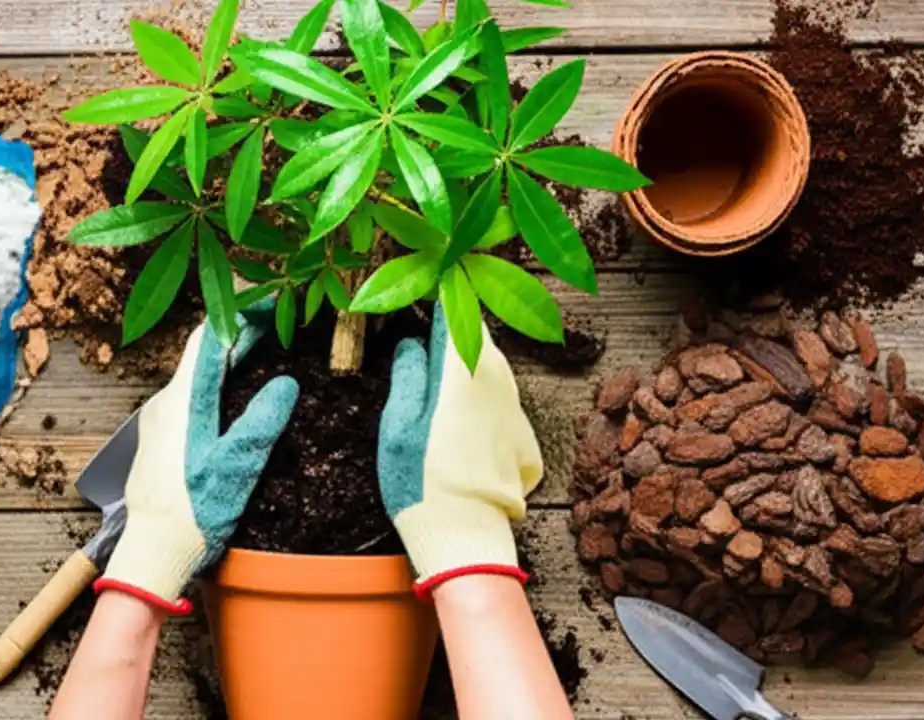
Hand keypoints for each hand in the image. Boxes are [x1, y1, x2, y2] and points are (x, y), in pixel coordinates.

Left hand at [95, 306, 297, 612]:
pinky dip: (217, 379)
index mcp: (183, 400)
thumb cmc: (192, 514)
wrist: (151, 553)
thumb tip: (286, 383)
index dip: (243, 311)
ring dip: (229, 354)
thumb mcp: (237, 467)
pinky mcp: (161, 439)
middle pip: (204, 350)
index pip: (212, 337)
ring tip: (263, 343)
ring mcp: (159, 420)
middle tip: (278, 316)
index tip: (273, 297)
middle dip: (241, 328)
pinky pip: (191, 393)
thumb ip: (262, 421)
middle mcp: (166, 402)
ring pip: (196, 372)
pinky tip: (235, 389)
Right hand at [378, 305, 542, 595]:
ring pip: (490, 367)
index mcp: (464, 367)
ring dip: (466, 360)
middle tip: (423, 313)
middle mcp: (500, 379)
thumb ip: (407, 375)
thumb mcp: (398, 425)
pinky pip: (499, 403)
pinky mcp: (525, 436)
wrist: (468, 539)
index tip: (424, 272)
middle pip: (475, 335)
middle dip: (452, 322)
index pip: (454, 308)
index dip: (438, 289)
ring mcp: (517, 408)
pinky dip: (480, 400)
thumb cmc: (423, 482)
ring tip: (435, 358)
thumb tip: (411, 344)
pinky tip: (459, 419)